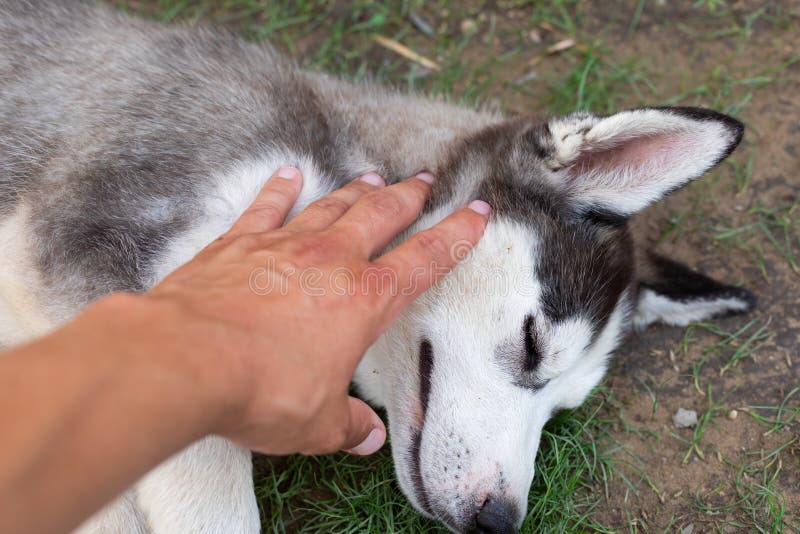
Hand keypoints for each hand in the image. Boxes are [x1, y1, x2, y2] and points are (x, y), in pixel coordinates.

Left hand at [140, 167, 489, 455]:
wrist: (184, 360)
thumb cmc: (259, 391)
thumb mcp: (315, 423)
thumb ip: (347, 425)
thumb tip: (367, 437)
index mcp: (364, 301)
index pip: (424, 260)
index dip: (456, 236)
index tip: (477, 211)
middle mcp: (331, 262)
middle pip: (381, 216)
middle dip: (408, 196)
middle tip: (426, 179)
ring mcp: (283, 246)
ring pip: (331, 206)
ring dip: (355, 191)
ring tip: (373, 177)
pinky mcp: (237, 243)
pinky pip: (265, 208)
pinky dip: (278, 189)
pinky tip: (287, 173)